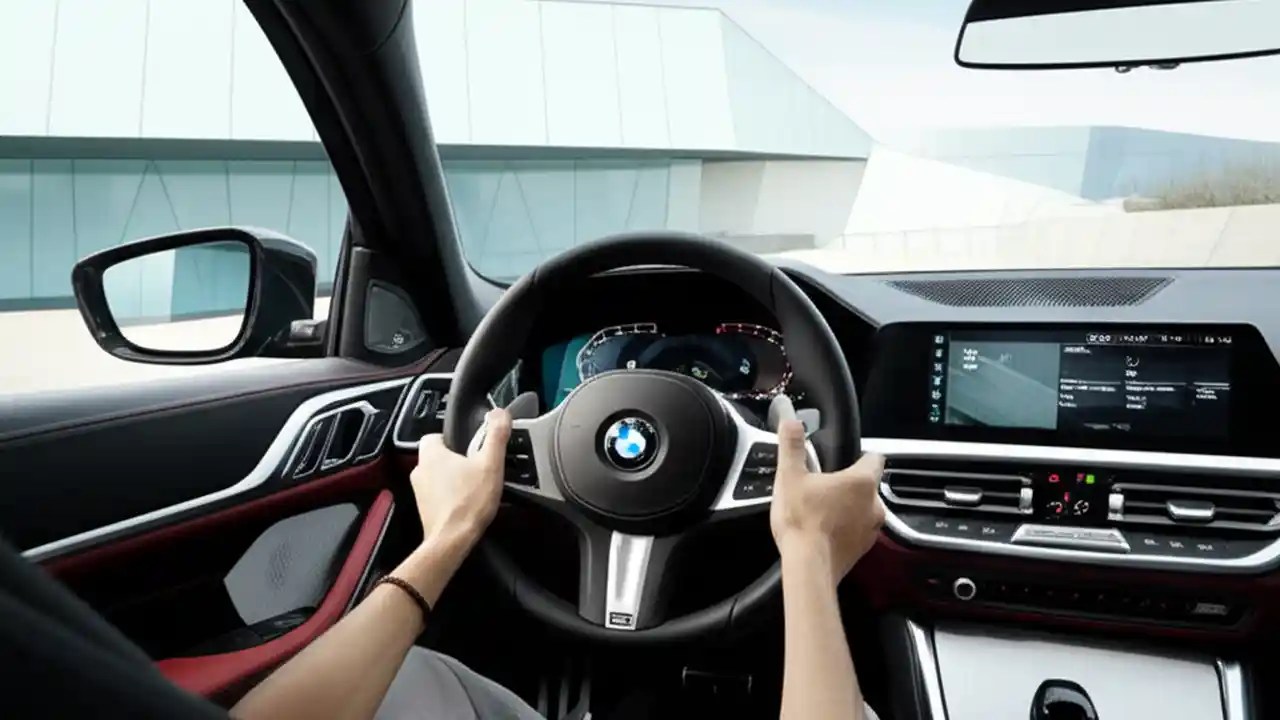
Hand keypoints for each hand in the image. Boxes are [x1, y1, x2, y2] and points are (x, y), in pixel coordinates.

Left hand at [411, 408, 511, 550]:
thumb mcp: (490, 464)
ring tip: (474, 487)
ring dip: (452, 479)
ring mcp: (419, 491)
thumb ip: (495, 436)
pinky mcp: (424, 508)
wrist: (451, 540)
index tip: (470, 446)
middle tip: (477, 468)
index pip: (435, 434)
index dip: (453, 438)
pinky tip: (466, 504)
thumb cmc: (469, 503)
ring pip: (437, 476)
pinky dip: (449, 496)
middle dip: (456, 460)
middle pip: (438, 456)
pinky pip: (437, 495)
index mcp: (431, 454)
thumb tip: (500, 413)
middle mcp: (419, 470)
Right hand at [770, 420, 885, 581]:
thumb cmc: (801, 520)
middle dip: (848, 485)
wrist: (808, 567)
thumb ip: (793, 445)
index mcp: (861, 482)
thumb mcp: (790, 476)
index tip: (845, 458)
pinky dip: (845, 529)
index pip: (874, 458)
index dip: (861, 455)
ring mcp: (872, 529)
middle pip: (866, 486)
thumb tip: (792, 421)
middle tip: (822, 487)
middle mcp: (874, 505)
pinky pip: (857, 531)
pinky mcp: (864, 549)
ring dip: (847, 508)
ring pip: (863, 510)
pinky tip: (823, 532)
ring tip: (821, 511)